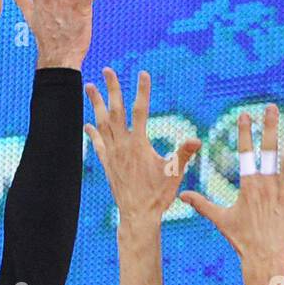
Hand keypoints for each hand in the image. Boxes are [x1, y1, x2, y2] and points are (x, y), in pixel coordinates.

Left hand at [85, 68, 200, 227]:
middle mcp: (122, 146)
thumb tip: (196, 139)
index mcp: (139, 144)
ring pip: (102, 123)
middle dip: (112, 89)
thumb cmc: (158, 195)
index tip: (143, 73)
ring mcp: (113, 154)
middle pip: (116, 111)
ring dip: (96, 104)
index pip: (140, 110)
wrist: (138, 215)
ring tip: (89, 86)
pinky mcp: (108, 164)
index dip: (142, 90)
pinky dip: (92, 132)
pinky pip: (98, 143)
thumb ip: (184, 154)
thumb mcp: (175, 173)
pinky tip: (87, 123)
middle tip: (107, 70)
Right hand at [180, 106, 283, 264]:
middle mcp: (267, 185)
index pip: (246, 153)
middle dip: (270, 127)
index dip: (245, 132)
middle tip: (272, 107)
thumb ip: (202, 204)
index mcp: (249, 186)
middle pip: (269, 151)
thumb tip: (182, 196)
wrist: (264, 258)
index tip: (245, 114)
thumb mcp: (220, 220)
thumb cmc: (242, 240)